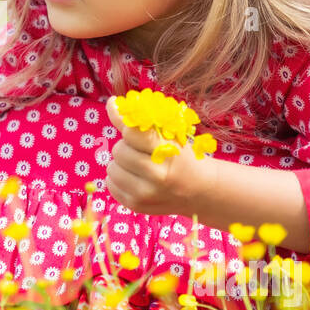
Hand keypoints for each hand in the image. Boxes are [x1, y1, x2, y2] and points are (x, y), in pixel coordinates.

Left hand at [103, 95, 211, 216]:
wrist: (199, 190)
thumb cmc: (180, 155)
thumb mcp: (167, 134)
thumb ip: (136, 120)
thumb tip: (111, 103)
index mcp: (168, 152)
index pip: (131, 132)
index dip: (132, 131)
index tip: (142, 135)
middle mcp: (157, 176)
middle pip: (118, 150)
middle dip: (127, 147)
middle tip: (144, 152)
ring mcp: (146, 194)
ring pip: (111, 168)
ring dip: (121, 163)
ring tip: (140, 166)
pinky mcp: (135, 206)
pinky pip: (109, 184)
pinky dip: (119, 178)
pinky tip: (136, 178)